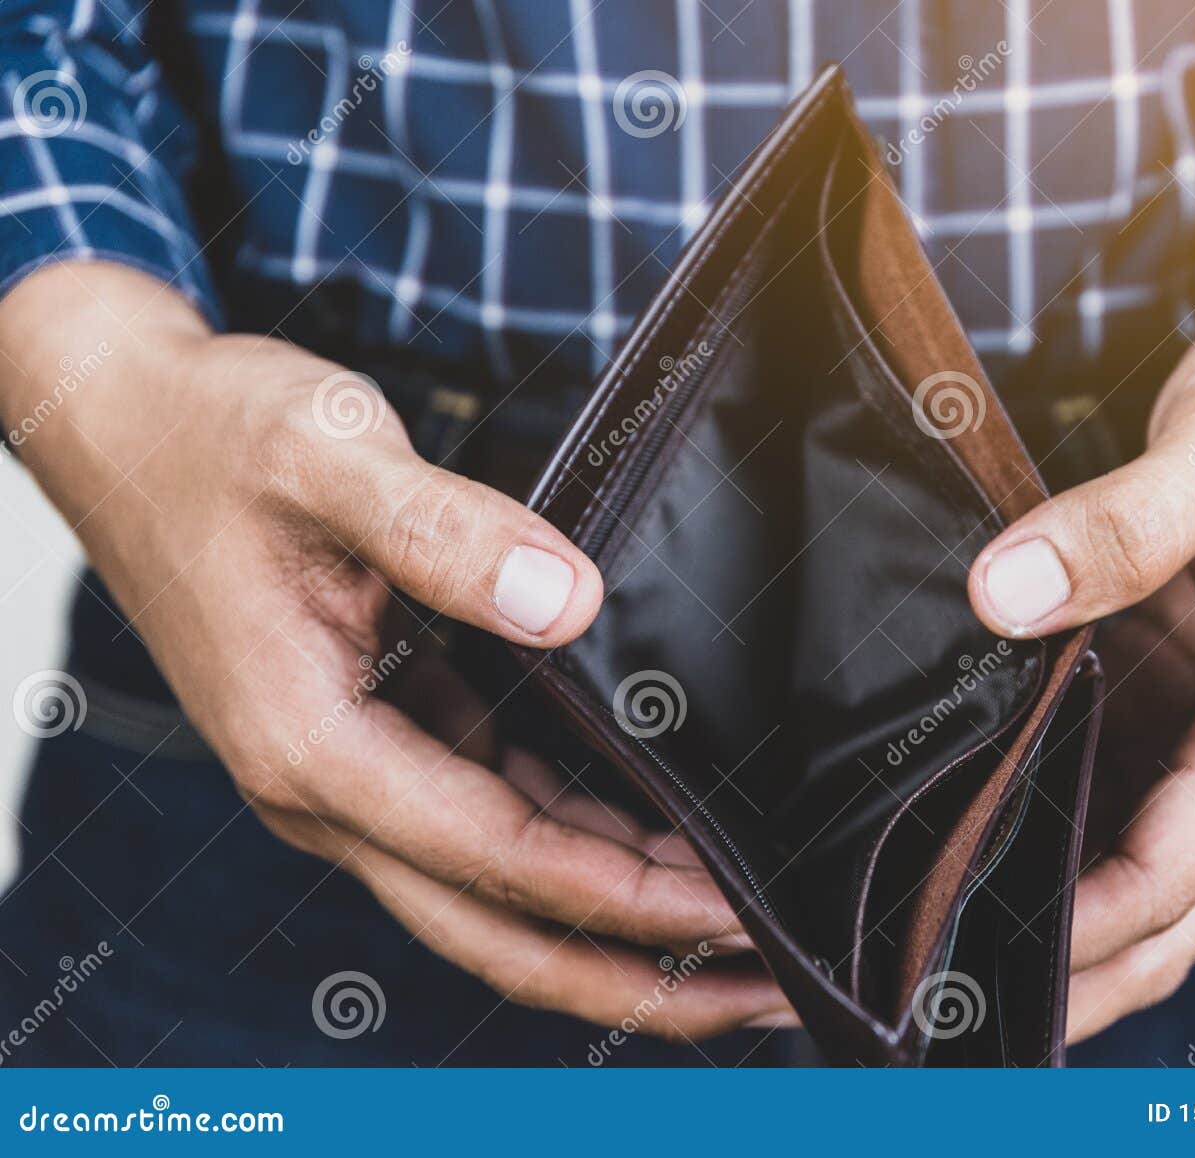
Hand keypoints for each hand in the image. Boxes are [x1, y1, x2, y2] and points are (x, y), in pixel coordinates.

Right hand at [0, 262, 792, 1039]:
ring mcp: (355, 776)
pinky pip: (489, 822)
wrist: (124, 422)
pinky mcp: (379, 743)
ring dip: (614, 917)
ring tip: (735, 923)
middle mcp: (331, 789)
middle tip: (765, 981)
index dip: (625, 894)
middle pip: (501, 932)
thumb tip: (569, 603)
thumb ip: (446, 532)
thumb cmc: (209, 435)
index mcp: (313, 746)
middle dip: (636, 972)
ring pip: (499, 891)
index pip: (498, 855)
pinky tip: (653, 834)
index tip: (733, 906)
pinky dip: (574, 844)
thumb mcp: (327, 456)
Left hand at [967, 258, 1194, 1041]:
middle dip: (1063, 972)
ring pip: (1149, 881)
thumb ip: (1125, 521)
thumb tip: (1003, 594)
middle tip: (921, 989)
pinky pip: (1127, 808)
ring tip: (927, 939)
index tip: (952, 948)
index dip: (1070, 924)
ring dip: (1058, 924)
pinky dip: (1061, 846)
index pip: (1175, 872)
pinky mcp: (1194, 706)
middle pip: (1168, 919)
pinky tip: (973, 837)